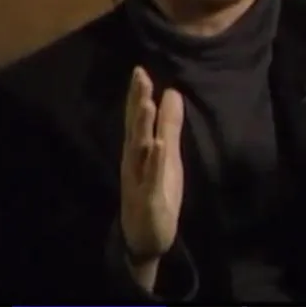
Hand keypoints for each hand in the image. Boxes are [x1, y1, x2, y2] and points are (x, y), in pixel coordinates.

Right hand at [119, 67, 184, 281]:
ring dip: (143, 128)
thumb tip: (171, 92)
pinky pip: (150, 177)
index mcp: (138, 150)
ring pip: (140, 150)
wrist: (146, 236)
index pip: (137, 118)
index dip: (138, 95)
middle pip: (135, 128)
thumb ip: (169, 126)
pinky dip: (153, 162)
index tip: (140, 70)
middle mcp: (133, 161)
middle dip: (137, 102)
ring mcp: (138, 179)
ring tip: (147, 104)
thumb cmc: (156, 191)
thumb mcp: (167, 155)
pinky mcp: (148, 198)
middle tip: (139, 76)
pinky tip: (157, 145)